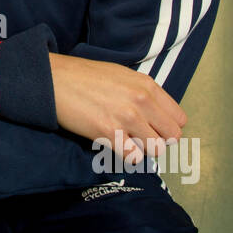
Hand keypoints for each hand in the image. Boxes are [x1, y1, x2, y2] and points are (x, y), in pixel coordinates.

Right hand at [49, 53, 185, 166]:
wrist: (54, 79)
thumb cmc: (84, 76)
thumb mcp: (122, 75)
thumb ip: (143, 93)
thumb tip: (157, 115)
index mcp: (147, 85)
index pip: (179, 119)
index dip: (167, 127)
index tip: (154, 128)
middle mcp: (141, 100)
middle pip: (171, 137)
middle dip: (157, 140)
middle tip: (139, 137)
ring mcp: (126, 117)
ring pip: (154, 149)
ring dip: (141, 148)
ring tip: (125, 140)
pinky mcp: (109, 133)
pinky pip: (133, 157)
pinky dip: (126, 155)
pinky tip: (114, 145)